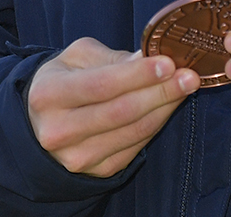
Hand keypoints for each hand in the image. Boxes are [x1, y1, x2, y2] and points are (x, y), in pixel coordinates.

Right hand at [27, 38, 199, 177]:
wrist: (42, 123)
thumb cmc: (63, 82)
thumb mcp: (77, 59)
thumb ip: (112, 59)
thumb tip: (150, 59)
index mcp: (48, 96)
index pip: (100, 86)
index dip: (137, 76)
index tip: (168, 63)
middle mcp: (59, 131)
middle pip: (121, 112)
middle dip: (160, 92)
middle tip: (188, 76)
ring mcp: (78, 156)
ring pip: (134, 132)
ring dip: (165, 108)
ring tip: (185, 87)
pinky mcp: (98, 170)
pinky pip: (136, 146)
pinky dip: (156, 123)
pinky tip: (167, 106)